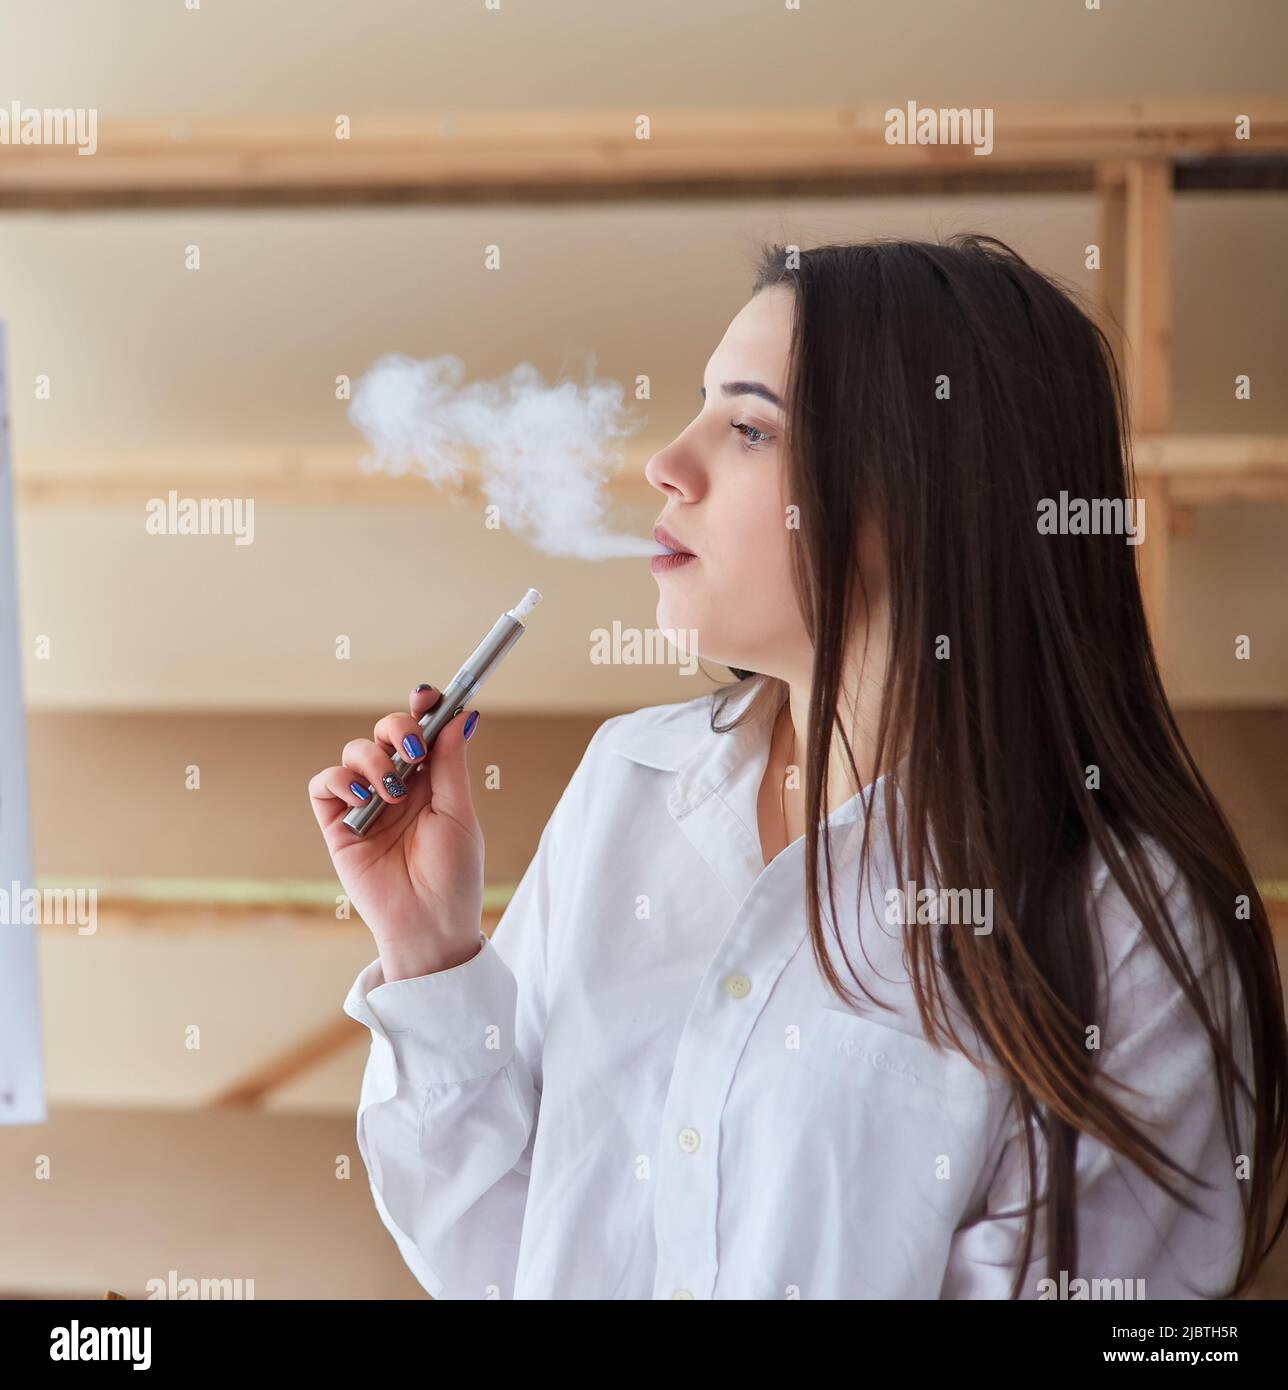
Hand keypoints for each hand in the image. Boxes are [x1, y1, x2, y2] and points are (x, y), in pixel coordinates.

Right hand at [308, 684, 483, 968]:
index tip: (427, 695)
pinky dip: (340, 781)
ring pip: (354, 751)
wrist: (429, 923)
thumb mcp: (459, 813)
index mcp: (433, 780)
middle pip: (386, 731)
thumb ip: (451, 764)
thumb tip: (460, 715)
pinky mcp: (338, 825)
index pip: (422, 730)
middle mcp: (398, 786)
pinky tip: (364, 800)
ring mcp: (366, 803)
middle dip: (397, 727)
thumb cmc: (453, 875)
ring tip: (393, 791)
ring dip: (372, 759)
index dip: (422, 706)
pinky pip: (325, 785)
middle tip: (413, 749)